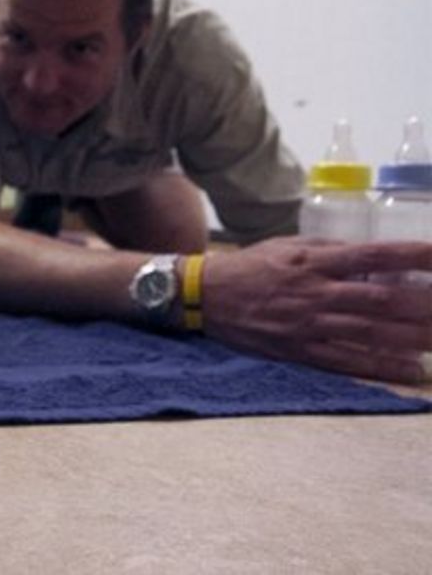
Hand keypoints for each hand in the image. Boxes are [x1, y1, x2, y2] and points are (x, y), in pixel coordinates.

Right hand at [201, 236, 431, 383]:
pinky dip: (382, 367)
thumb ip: (329, 249)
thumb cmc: (249, 267)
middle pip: (380, 300)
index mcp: (314, 262)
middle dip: (423, 303)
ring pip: (371, 332)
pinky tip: (411, 370)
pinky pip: (348, 362)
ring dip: (413, 336)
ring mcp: (310, 326)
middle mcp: (316, 294)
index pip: (373, 256)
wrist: (206, 297)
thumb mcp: (287, 245)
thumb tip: (370, 256)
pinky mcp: (301, 351)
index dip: (411, 256)